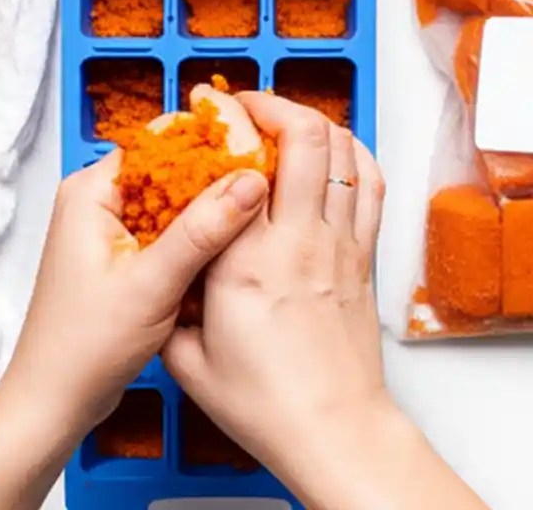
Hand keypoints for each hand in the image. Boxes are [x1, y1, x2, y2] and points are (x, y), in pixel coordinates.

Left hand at [6, 84, 269, 430]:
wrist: (54, 401)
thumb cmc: (83, 348)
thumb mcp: (152, 285)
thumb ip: (202, 230)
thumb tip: (249, 182)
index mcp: (91, 192)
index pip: (159, 143)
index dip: (208, 145)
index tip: (256, 154)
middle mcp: (96, 203)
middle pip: (168, 169)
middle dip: (215, 179)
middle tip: (266, 187)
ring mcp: (108, 231)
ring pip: (172, 202)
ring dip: (209, 211)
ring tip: (257, 216)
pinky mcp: (122, 259)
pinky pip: (168, 232)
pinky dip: (196, 239)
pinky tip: (228, 250)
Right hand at [163, 93, 485, 509]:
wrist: (333, 429)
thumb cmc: (266, 404)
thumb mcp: (185, 360)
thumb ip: (166, 309)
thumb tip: (162, 277)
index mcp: (246, 261)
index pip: (240, 159)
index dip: (224, 118)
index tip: (207, 108)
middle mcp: (299, 240)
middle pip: (305, 134)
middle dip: (274, 103)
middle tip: (247, 105)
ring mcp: (339, 245)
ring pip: (343, 151)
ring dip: (314, 122)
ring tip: (284, 120)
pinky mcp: (364, 258)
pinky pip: (370, 185)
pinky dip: (355, 154)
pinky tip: (336, 151)